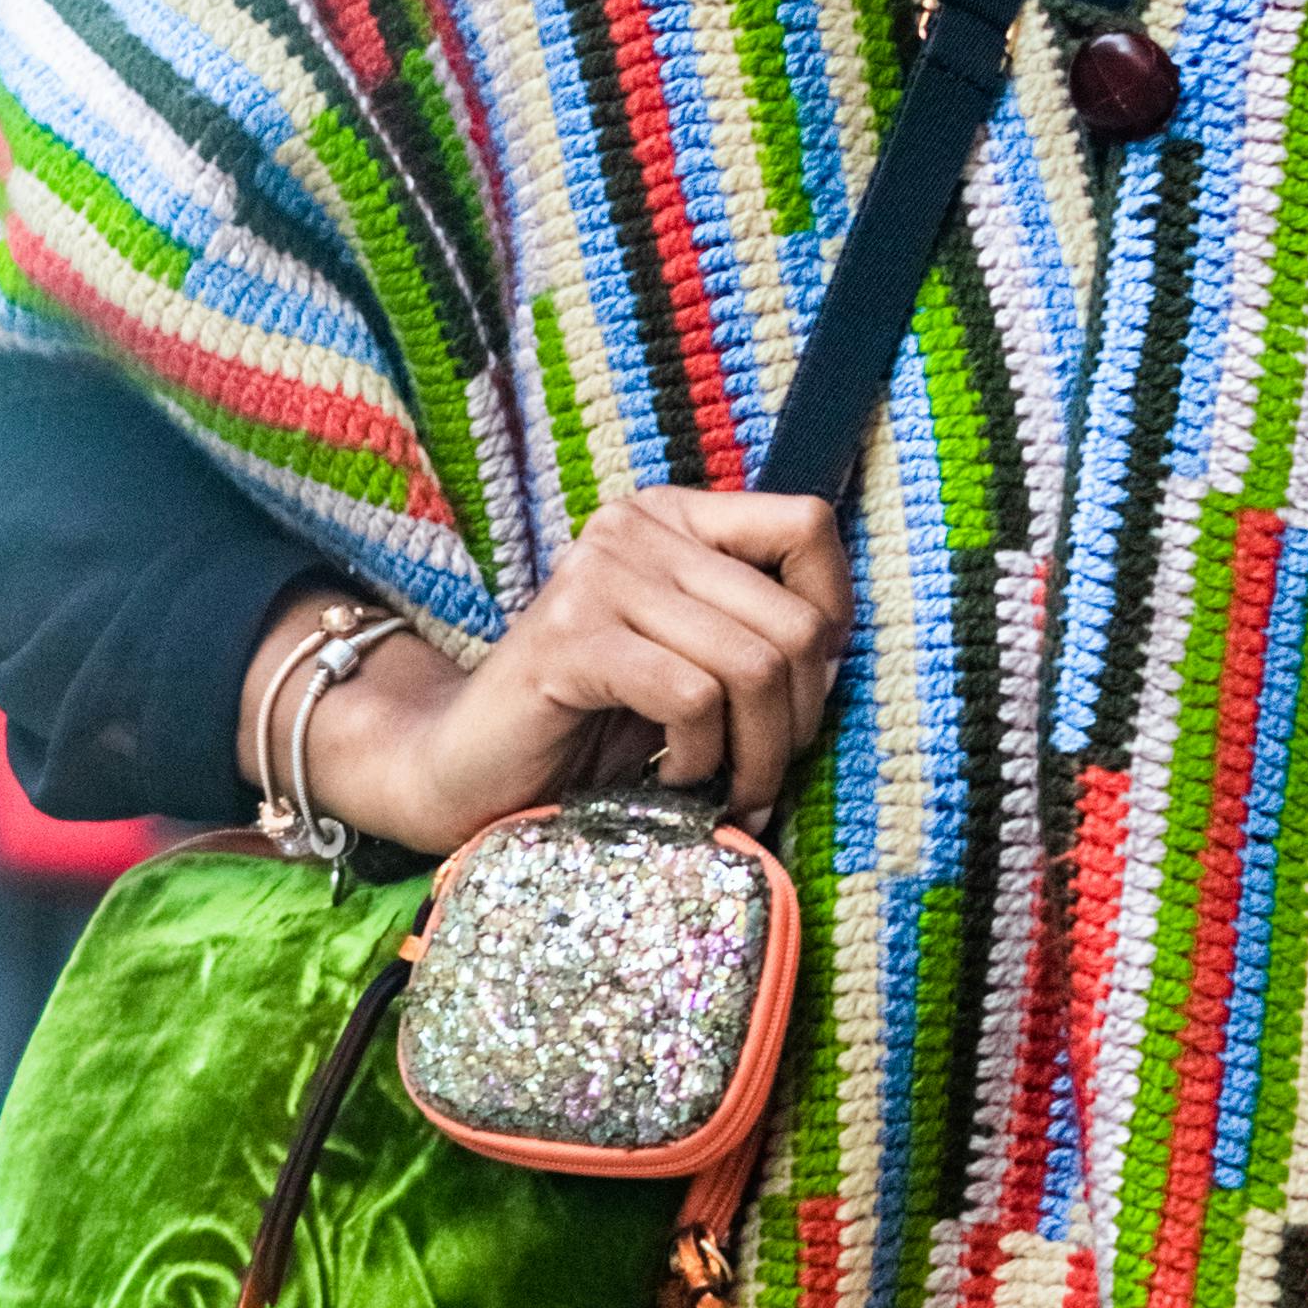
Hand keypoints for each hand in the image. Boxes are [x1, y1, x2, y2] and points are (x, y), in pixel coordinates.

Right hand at [287, 487, 853, 857]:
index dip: (832, 618)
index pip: (809, 526)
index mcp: (675, 517)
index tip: (802, 695)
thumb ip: (758, 636)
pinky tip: (668, 780)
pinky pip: (692, 698)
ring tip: (722, 791)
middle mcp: (637, 527)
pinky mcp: (569, 641)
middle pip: (792, 618)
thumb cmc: (594, 726)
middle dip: (797, 722)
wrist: (467, 770)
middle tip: (759, 776)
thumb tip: (840, 656)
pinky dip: (700, 759)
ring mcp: (599, 577)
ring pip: (751, 666)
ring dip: (755, 756)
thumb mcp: (693, 666)